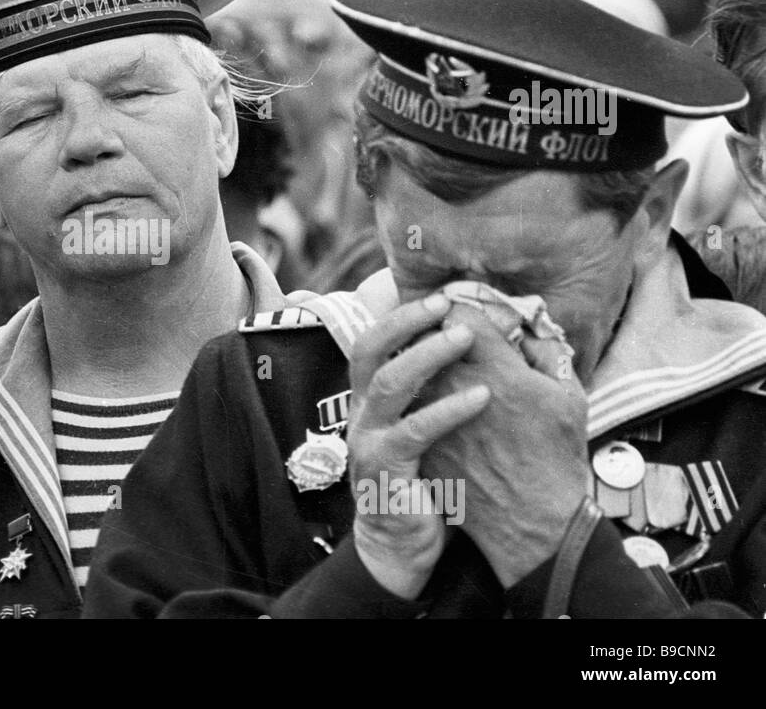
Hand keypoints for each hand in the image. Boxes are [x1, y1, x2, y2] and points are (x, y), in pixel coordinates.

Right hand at [347, 293, 490, 598]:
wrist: (403, 547)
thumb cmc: (426, 481)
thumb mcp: (427, 430)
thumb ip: (439, 392)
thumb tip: (479, 349)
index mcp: (371, 400)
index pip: (374, 343)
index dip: (401, 317)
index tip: (439, 295)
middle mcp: (361, 413)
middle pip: (368, 351)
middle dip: (404, 322)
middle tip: (444, 304)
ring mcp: (366, 440)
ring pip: (387, 383)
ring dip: (426, 355)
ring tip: (463, 338)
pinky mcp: (382, 469)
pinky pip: (414, 431)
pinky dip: (448, 409)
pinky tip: (481, 396)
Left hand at [419, 304, 590, 586]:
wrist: (530, 520)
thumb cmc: (557, 458)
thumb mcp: (569, 398)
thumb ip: (547, 351)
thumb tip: (526, 326)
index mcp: (498, 370)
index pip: (462, 314)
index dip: (462, 308)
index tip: (464, 311)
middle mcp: (457, 388)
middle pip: (427, 336)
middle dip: (432, 326)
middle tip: (440, 324)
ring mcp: (431, 416)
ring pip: (410, 369)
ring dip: (416, 359)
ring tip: (428, 358)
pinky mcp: (419, 442)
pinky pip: (406, 406)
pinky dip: (412, 396)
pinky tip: (423, 397)